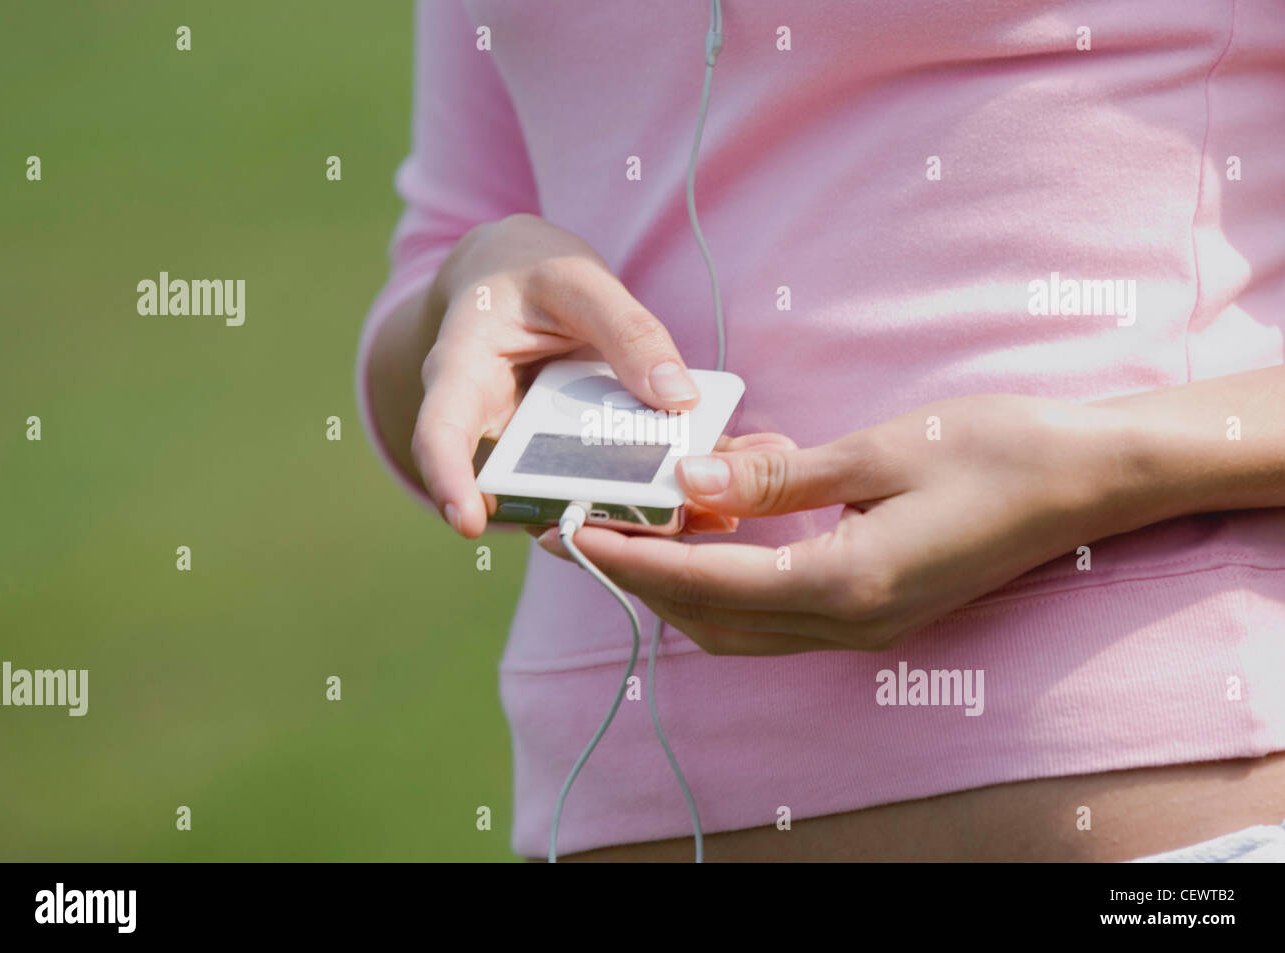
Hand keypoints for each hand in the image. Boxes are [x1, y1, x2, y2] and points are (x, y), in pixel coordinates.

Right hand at [416, 213, 703, 536]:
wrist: (512, 276)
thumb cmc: (528, 271)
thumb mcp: (577, 281)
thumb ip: (627, 331)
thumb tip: (678, 398)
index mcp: (461, 371)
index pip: (440, 433)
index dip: (450, 481)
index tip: (469, 525)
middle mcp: (482, 422)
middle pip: (509, 484)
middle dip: (564, 512)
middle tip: (624, 528)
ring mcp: (520, 444)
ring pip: (559, 492)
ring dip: (616, 511)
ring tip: (682, 519)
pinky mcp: (558, 454)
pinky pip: (593, 480)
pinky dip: (640, 492)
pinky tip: (695, 507)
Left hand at [537, 394, 1150, 653]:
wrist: (1084, 479)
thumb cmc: (992, 451)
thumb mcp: (875, 452)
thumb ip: (775, 478)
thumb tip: (688, 480)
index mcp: (846, 586)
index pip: (707, 583)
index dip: (634, 559)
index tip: (576, 534)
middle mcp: (848, 623)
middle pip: (711, 617)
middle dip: (643, 575)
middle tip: (592, 524)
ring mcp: (863, 626)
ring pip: (738, 622)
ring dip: (684, 577)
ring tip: (648, 515)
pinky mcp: (873, 609)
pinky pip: (776, 609)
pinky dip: (731, 573)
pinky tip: (724, 513)